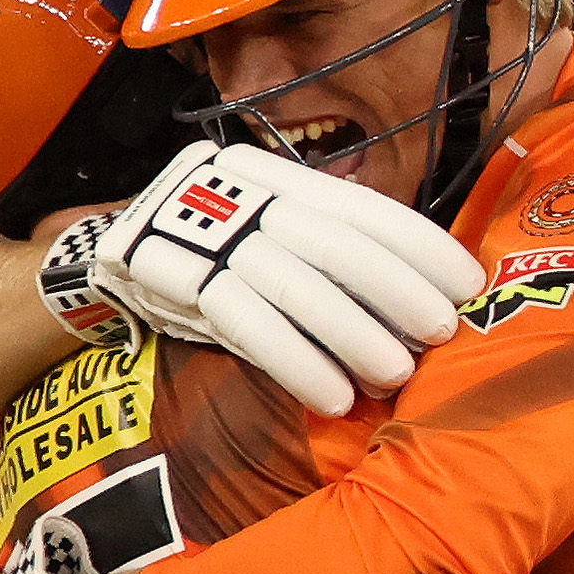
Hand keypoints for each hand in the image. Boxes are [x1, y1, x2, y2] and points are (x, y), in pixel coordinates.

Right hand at [39, 140, 487, 414]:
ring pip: (296, 285)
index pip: (364, 207)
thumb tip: (418, 294)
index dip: (421, 245)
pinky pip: (248, 325)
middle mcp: (248, 197)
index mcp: (281, 177)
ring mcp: (209, 236)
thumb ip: (329, 249)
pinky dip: (298, 362)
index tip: (467, 283)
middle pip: (336, 244)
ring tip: (395, 375)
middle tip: (441, 333)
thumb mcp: (270, 231)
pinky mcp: (179, 280)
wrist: (107, 254)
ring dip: (354, 334)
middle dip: (398, 291)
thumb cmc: (217, 255)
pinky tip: (333, 395)